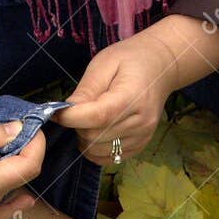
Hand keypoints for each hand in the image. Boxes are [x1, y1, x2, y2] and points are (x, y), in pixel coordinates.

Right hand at [0, 120, 45, 218]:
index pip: (27, 169)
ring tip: (19, 167)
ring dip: (17, 187)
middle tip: (20, 137)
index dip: (36, 146)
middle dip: (25, 160)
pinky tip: (1, 191)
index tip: (32, 127)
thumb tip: (17, 132)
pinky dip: (1, 203)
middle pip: (18, 186)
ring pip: (6, 208)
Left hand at [56, 30, 181, 165]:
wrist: (161, 68)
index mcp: (132, 97)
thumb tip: (65, 111)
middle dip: (77, 126)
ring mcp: (142, 137)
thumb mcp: (104, 64)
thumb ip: (86, 89)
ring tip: (89, 120)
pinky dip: (95, 148)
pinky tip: (97, 131)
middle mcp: (140, 122)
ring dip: (85, 139)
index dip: (71, 117)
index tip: (57, 111)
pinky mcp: (140, 146)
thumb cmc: (130, 60)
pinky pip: (108, 158)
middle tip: (76, 111)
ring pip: (98, 151)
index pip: (97, 117)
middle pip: (95, 136)